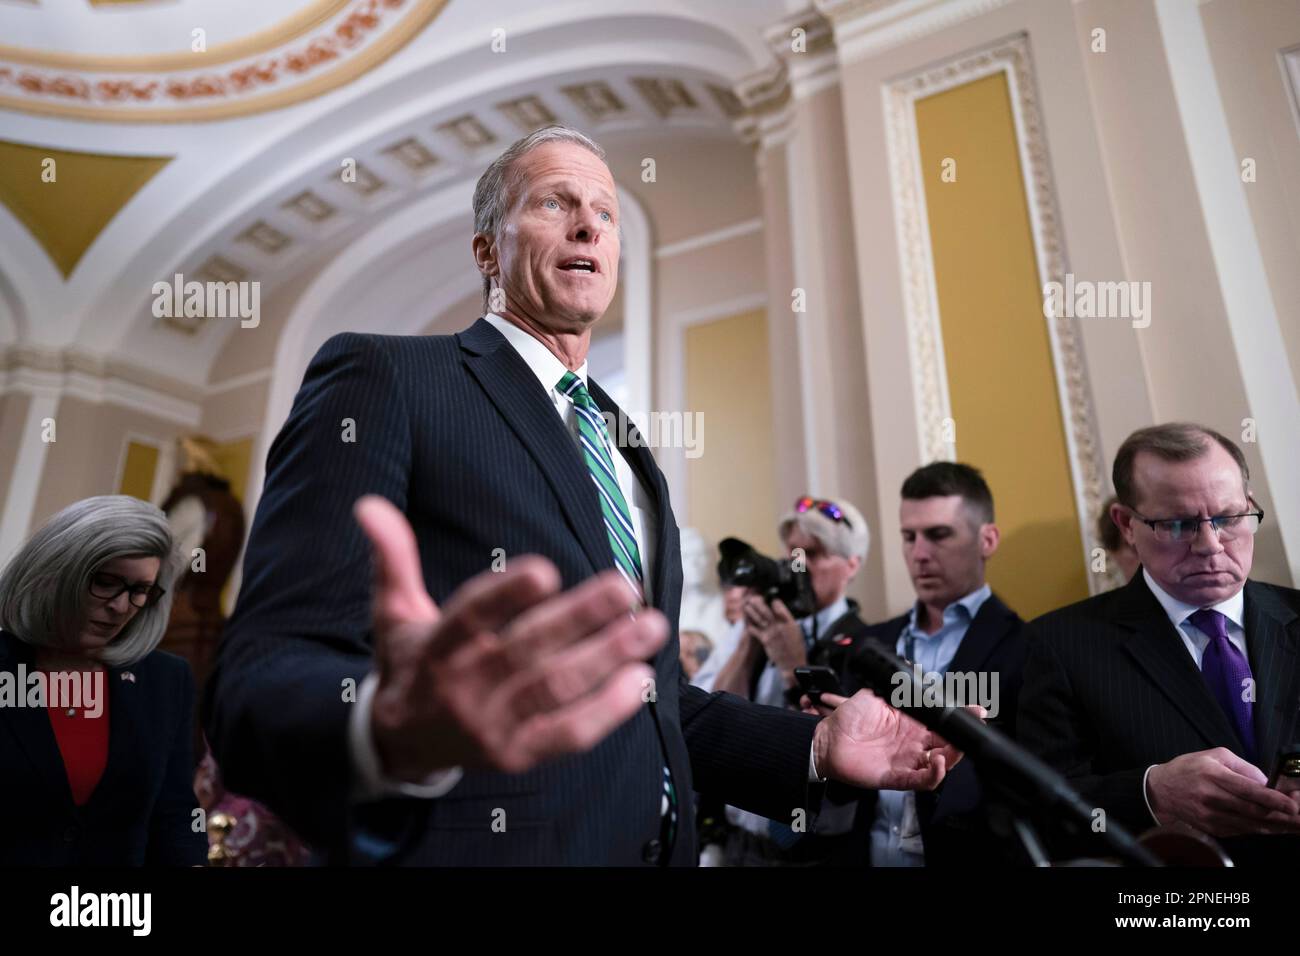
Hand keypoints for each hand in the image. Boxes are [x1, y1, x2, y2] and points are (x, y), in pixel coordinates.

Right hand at [355, 495, 668, 781]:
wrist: (402, 745)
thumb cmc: (412, 663)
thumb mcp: (394, 611)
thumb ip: (393, 558)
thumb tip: (370, 506)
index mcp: (435, 647)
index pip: (470, 618)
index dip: (505, 596)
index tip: (544, 569)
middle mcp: (464, 688)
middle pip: (526, 651)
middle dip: (579, 618)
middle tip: (624, 588)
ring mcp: (494, 726)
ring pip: (555, 690)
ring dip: (607, 658)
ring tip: (651, 627)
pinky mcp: (519, 755)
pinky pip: (568, 735)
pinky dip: (607, 711)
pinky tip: (639, 680)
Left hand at [742, 596, 805, 685]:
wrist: (792, 663)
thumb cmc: (796, 648)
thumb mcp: (796, 630)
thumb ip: (787, 620)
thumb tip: (781, 612)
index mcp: (789, 622)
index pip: (779, 606)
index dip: (774, 602)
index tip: (771, 600)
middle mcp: (779, 625)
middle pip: (766, 610)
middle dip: (758, 602)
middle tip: (753, 598)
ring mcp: (771, 632)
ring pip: (758, 618)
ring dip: (751, 611)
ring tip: (746, 606)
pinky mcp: (765, 640)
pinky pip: (754, 630)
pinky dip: (750, 626)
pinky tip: (747, 623)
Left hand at [811, 690, 964, 790]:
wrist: (827, 736)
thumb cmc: (850, 717)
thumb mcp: (876, 695)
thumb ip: (897, 687)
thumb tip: (915, 671)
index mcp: (912, 725)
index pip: (942, 724)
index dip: (960, 719)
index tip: (977, 711)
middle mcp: (913, 744)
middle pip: (946, 745)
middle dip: (962, 738)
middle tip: (974, 727)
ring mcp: (906, 762)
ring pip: (939, 764)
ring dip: (952, 757)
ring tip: (956, 746)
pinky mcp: (897, 778)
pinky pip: (921, 780)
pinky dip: (934, 775)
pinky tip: (939, 763)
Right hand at [1146, 747, 1299, 835]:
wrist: (1160, 791)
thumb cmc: (1188, 769)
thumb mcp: (1214, 756)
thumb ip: (1243, 767)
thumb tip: (1268, 782)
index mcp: (1213, 775)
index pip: (1249, 790)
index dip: (1273, 799)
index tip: (1292, 803)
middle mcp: (1211, 797)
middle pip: (1254, 811)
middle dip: (1282, 815)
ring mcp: (1210, 816)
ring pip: (1251, 825)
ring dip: (1276, 826)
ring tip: (1295, 825)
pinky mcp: (1211, 828)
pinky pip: (1241, 831)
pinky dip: (1260, 830)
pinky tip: (1274, 828)